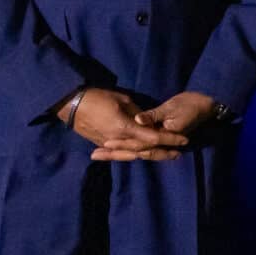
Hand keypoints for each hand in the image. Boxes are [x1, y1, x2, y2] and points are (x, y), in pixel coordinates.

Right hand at [70, 87, 185, 161]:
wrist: (70, 104)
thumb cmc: (97, 97)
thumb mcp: (122, 100)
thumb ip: (137, 114)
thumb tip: (146, 121)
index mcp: (125, 128)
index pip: (153, 137)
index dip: (170, 140)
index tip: (184, 141)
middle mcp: (118, 140)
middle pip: (145, 151)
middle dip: (163, 153)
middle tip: (177, 154)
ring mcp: (109, 144)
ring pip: (133, 155)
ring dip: (149, 156)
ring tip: (164, 157)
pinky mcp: (101, 144)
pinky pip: (120, 153)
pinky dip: (132, 156)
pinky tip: (139, 157)